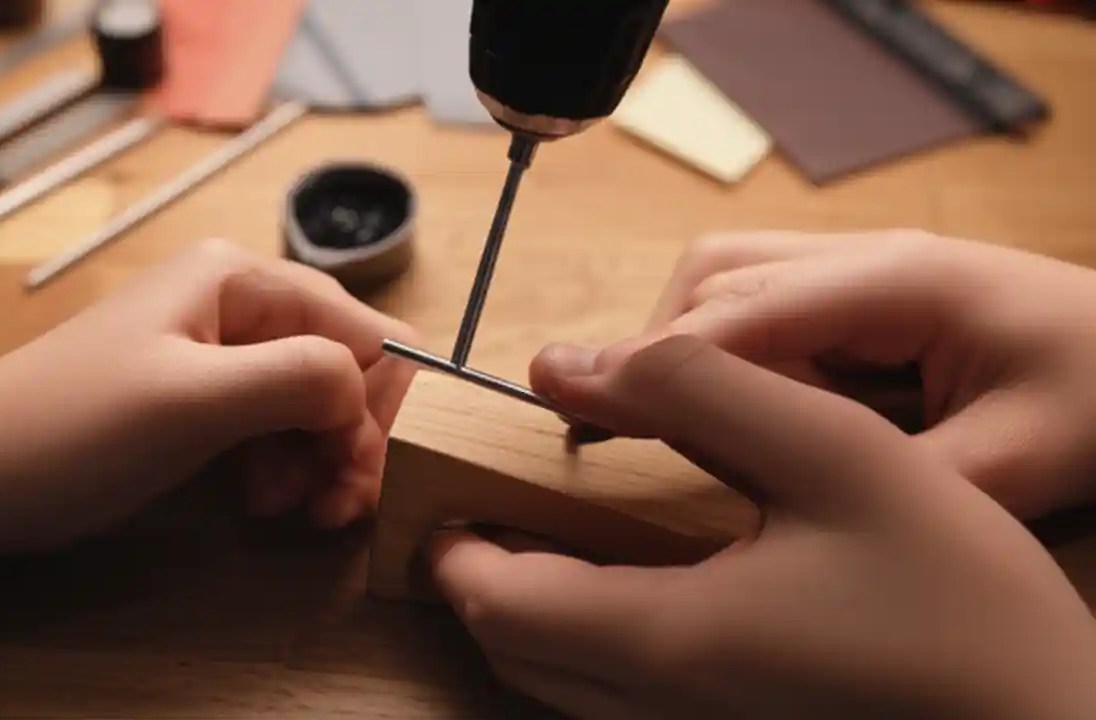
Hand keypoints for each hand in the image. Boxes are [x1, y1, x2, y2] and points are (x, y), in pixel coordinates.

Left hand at [0, 239, 415, 568]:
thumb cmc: (72, 430)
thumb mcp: (193, 400)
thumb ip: (299, 378)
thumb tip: (367, 388)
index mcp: (242, 279)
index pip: (363, 328)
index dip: (384, 402)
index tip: (374, 474)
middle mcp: (239, 305)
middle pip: (344, 368)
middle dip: (353, 439)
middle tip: (337, 506)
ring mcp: (217, 353)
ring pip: (315, 404)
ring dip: (319, 461)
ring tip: (289, 510)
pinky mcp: (200, 400)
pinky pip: (275, 427)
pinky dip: (284, 467)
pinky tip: (262, 501)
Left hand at [433, 336, 1095, 719]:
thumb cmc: (959, 600)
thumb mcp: (838, 454)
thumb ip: (701, 393)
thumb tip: (569, 367)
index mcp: (666, 640)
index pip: (497, 604)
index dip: (454, 542)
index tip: (447, 484)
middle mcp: (659, 712)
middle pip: (514, 652)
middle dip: (479, 573)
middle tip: (486, 497)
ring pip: (558, 685)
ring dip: (527, 607)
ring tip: (545, 527)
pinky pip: (613, 701)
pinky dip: (583, 638)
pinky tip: (634, 579)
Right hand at [617, 231, 1095, 518]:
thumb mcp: (1021, 460)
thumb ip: (904, 485)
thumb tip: (793, 510)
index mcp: (896, 283)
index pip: (740, 312)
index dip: (651, 357)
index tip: (574, 397)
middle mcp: (862, 263)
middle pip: (713, 279)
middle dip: (654, 352)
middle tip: (610, 430)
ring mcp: (857, 274)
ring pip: (724, 283)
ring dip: (680, 348)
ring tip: (660, 428)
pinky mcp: (857, 299)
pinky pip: (759, 311)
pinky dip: (721, 357)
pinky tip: (727, 420)